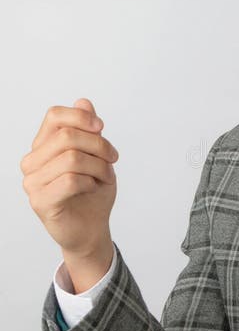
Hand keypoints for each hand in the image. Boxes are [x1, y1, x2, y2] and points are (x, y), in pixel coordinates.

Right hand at [20, 98, 118, 256]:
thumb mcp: (96, 156)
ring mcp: (32, 182)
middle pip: (67, 136)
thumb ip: (88, 130)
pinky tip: (93, 187)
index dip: (81, 117)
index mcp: (43, 146)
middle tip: (113, 158)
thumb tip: (83, 101)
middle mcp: (32, 162)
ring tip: (106, 176)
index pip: (55, 116)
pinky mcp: (40, 202)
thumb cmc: (92, 192)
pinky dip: (91, 181)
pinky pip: (70, 180)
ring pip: (72, 158)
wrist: (91, 229)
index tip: (102, 128)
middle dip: (99, 145)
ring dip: (99, 166)